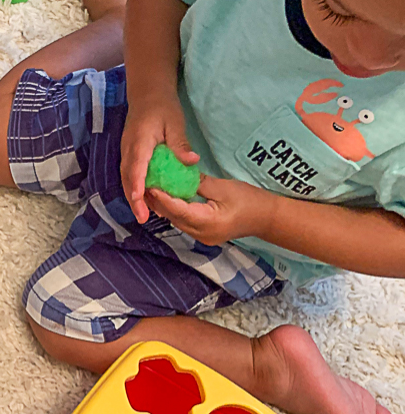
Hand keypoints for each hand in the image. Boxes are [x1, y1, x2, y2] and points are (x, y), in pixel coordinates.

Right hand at [120, 97, 198, 222]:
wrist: (147, 94)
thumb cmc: (163, 107)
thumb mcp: (175, 122)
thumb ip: (180, 143)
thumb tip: (191, 161)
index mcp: (140, 142)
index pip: (136, 168)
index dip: (137, 186)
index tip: (140, 202)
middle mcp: (128, 150)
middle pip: (127, 179)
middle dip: (134, 200)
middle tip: (143, 218)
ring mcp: (126, 152)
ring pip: (126, 179)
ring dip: (134, 197)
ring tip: (145, 214)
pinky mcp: (129, 154)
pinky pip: (129, 175)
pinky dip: (135, 188)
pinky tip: (146, 198)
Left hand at [145, 175, 276, 246]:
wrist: (267, 218)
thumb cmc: (249, 200)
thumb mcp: (223, 187)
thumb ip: (198, 183)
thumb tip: (179, 175)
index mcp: (207, 222)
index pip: (178, 210)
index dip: (163, 198)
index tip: (151, 186)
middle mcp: (201, 234)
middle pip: (174, 218)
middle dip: (160, 203)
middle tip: (147, 186)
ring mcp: (202, 238)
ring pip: (178, 221)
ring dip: (167, 208)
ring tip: (155, 191)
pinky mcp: (204, 235)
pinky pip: (185, 223)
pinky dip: (177, 211)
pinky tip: (170, 200)